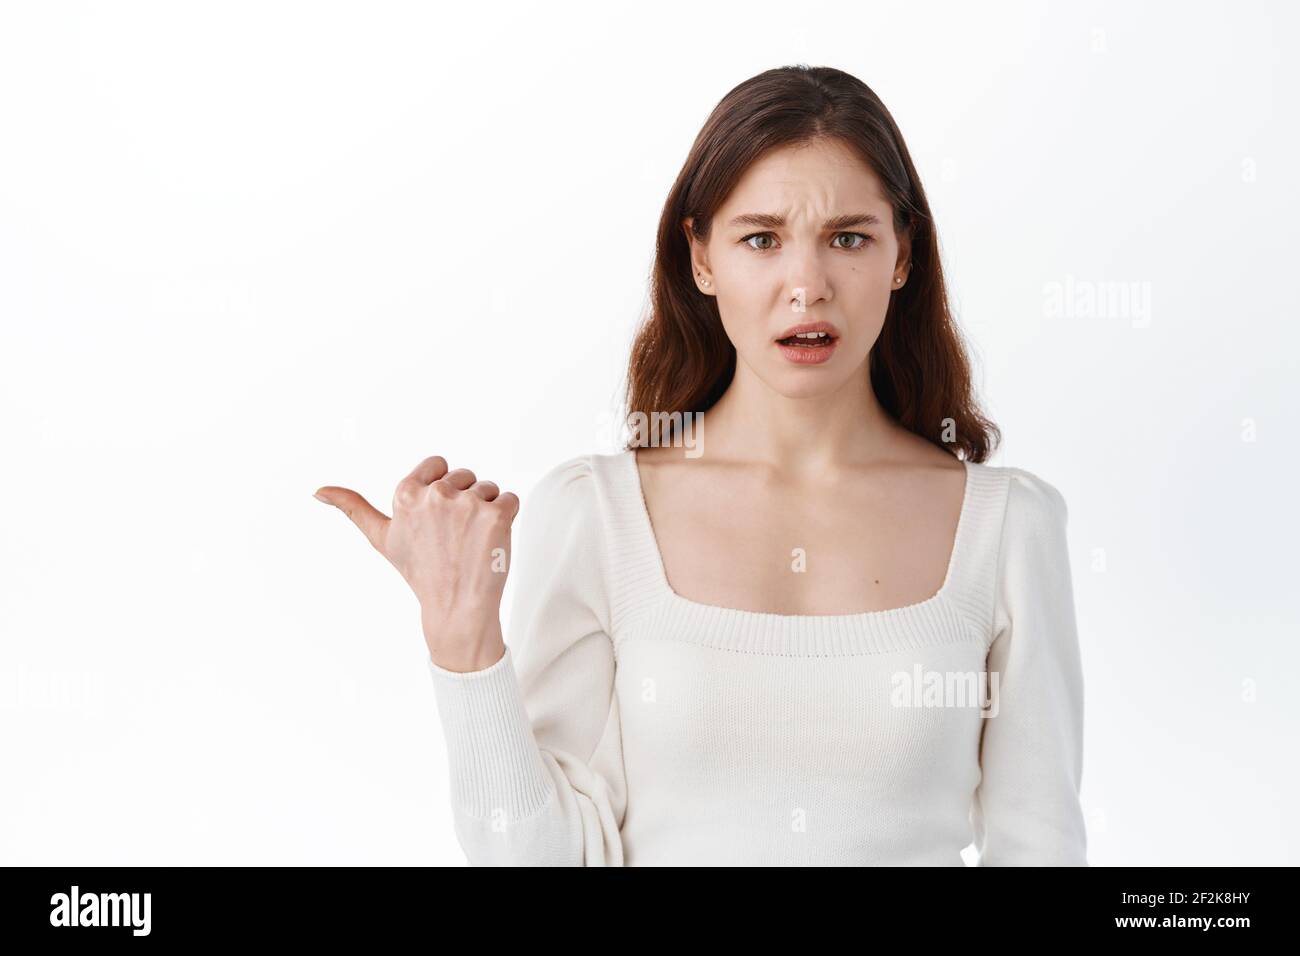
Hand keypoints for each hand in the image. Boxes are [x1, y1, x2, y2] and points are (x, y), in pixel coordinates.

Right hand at [314, 455, 519, 670]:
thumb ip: (353, 508)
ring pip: (488, 488)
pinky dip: (506, 518)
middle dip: (464, 501)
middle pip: (465, 476)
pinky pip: (510, 499)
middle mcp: (435, 494)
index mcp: (406, 493)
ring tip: (470, 542)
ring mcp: (467, 503)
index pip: (437, 464)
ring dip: (485, 511)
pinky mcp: (496, 514)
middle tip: (453, 537)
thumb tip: (318, 490)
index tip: (437, 519)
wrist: (456, 608)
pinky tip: (490, 542)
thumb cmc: (420, 572)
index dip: (442, 489)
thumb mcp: (382, 538)